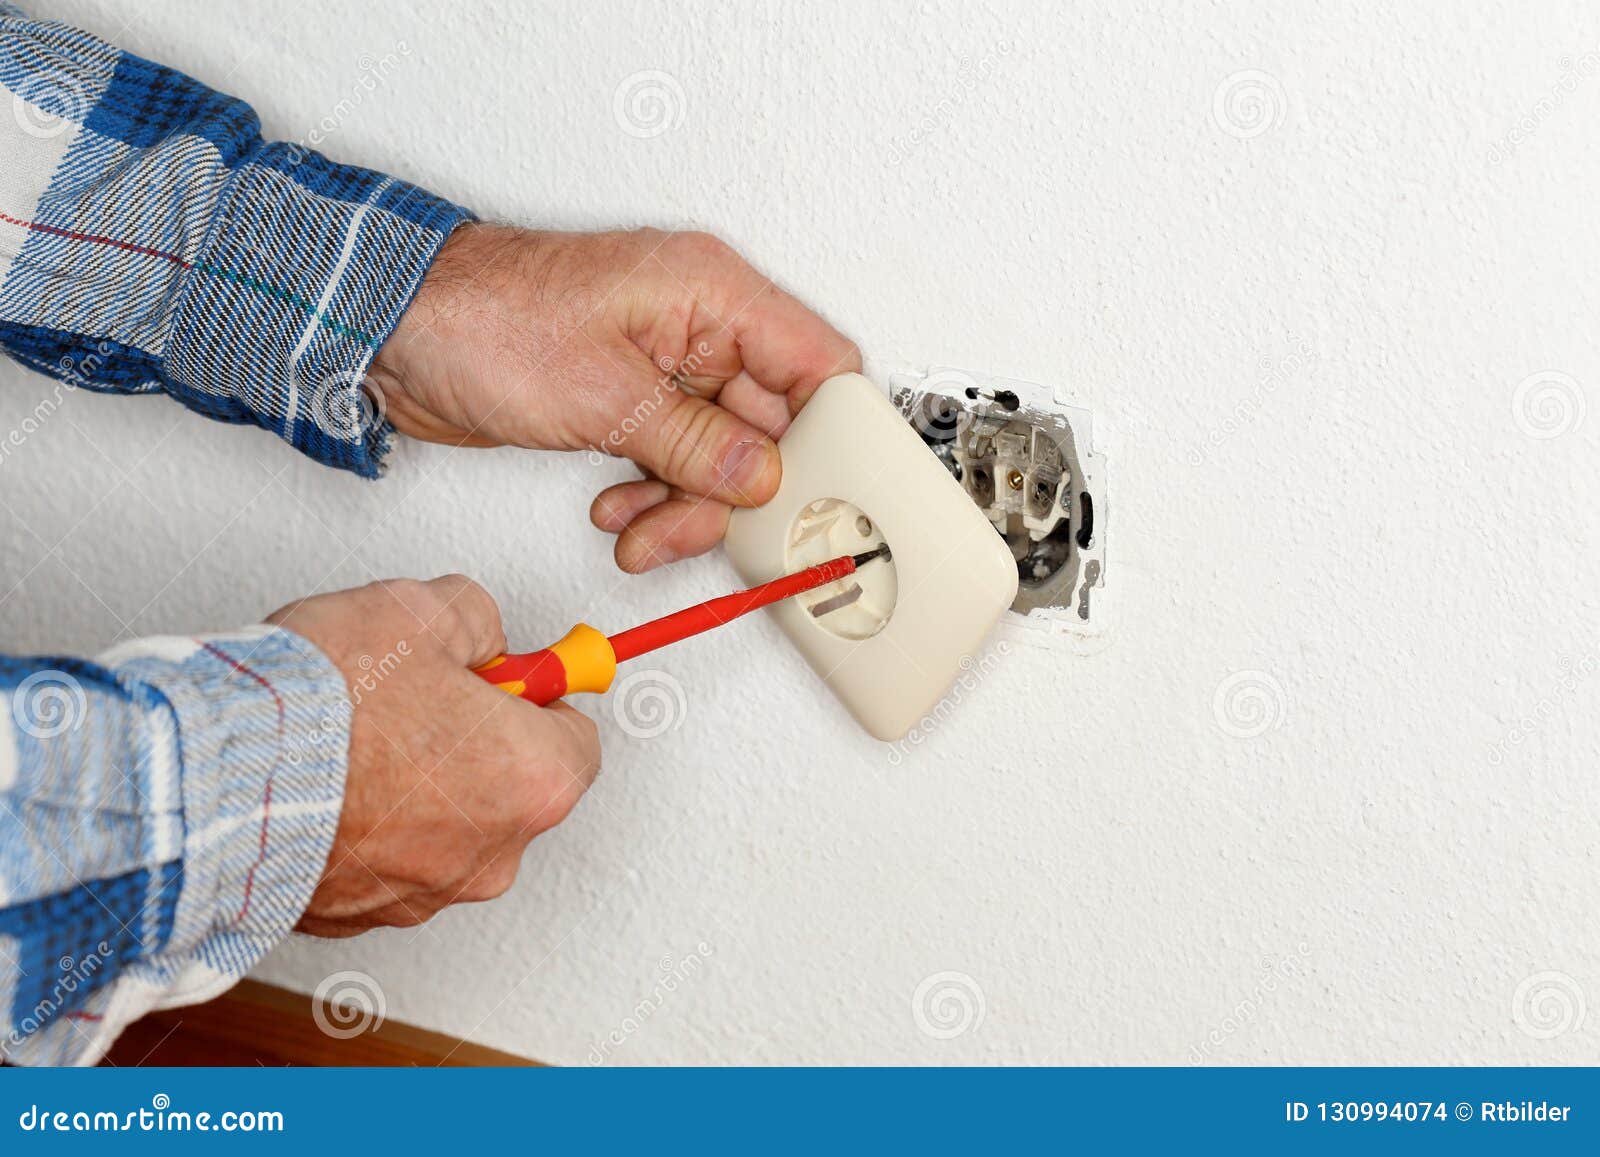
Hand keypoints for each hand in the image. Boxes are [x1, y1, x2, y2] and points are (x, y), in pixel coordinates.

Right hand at [267, 575, 598, 935]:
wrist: (216, 779)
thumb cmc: (323, 706)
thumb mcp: (424, 609)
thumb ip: (477, 621)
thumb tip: (478, 636)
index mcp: (534, 780)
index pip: (576, 739)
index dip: (536, 697)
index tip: (506, 676)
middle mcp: (493, 853)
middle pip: (511, 785)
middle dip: (473, 740)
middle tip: (417, 696)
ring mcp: (425, 894)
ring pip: (445, 826)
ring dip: (415, 785)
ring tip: (353, 736)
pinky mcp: (358, 917)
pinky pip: (383, 859)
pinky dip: (364, 825)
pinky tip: (323, 780)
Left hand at [369, 225, 859, 571]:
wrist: (394, 331)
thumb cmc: (482, 319)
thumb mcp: (604, 395)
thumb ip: (695, 442)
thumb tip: (759, 476)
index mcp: (712, 294)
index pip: (819, 364)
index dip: (830, 433)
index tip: (821, 489)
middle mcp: (698, 326)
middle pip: (770, 424)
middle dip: (735, 488)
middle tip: (705, 523)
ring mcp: (665, 366)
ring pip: (721, 453)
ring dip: (686, 505)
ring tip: (641, 529)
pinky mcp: (631, 399)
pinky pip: (676, 459)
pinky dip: (655, 497)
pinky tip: (619, 512)